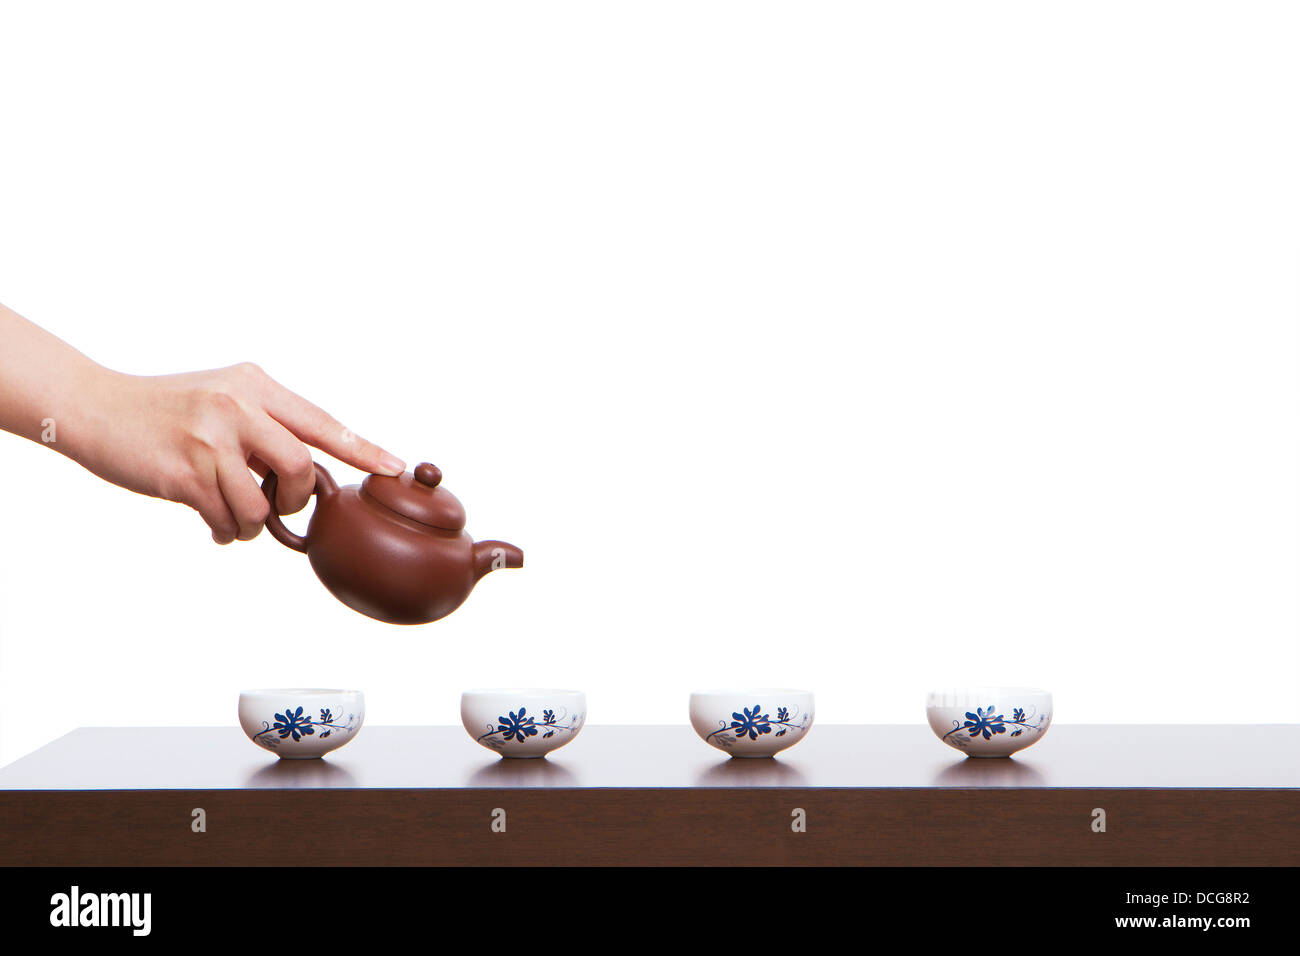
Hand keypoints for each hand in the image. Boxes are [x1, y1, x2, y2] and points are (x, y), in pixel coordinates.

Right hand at [66, 362, 404, 543]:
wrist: (95, 409)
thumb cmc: (168, 411)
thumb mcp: (224, 397)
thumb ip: (267, 425)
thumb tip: (309, 473)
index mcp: (256, 385)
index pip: (323, 422)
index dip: (363, 449)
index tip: (395, 467)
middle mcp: (236, 405)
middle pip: (299, 468)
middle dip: (294, 499)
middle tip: (275, 503)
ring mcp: (208, 438)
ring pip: (259, 504)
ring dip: (249, 523)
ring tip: (230, 513)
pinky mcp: (181, 472)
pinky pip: (224, 519)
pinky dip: (222, 529)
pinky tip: (209, 520)